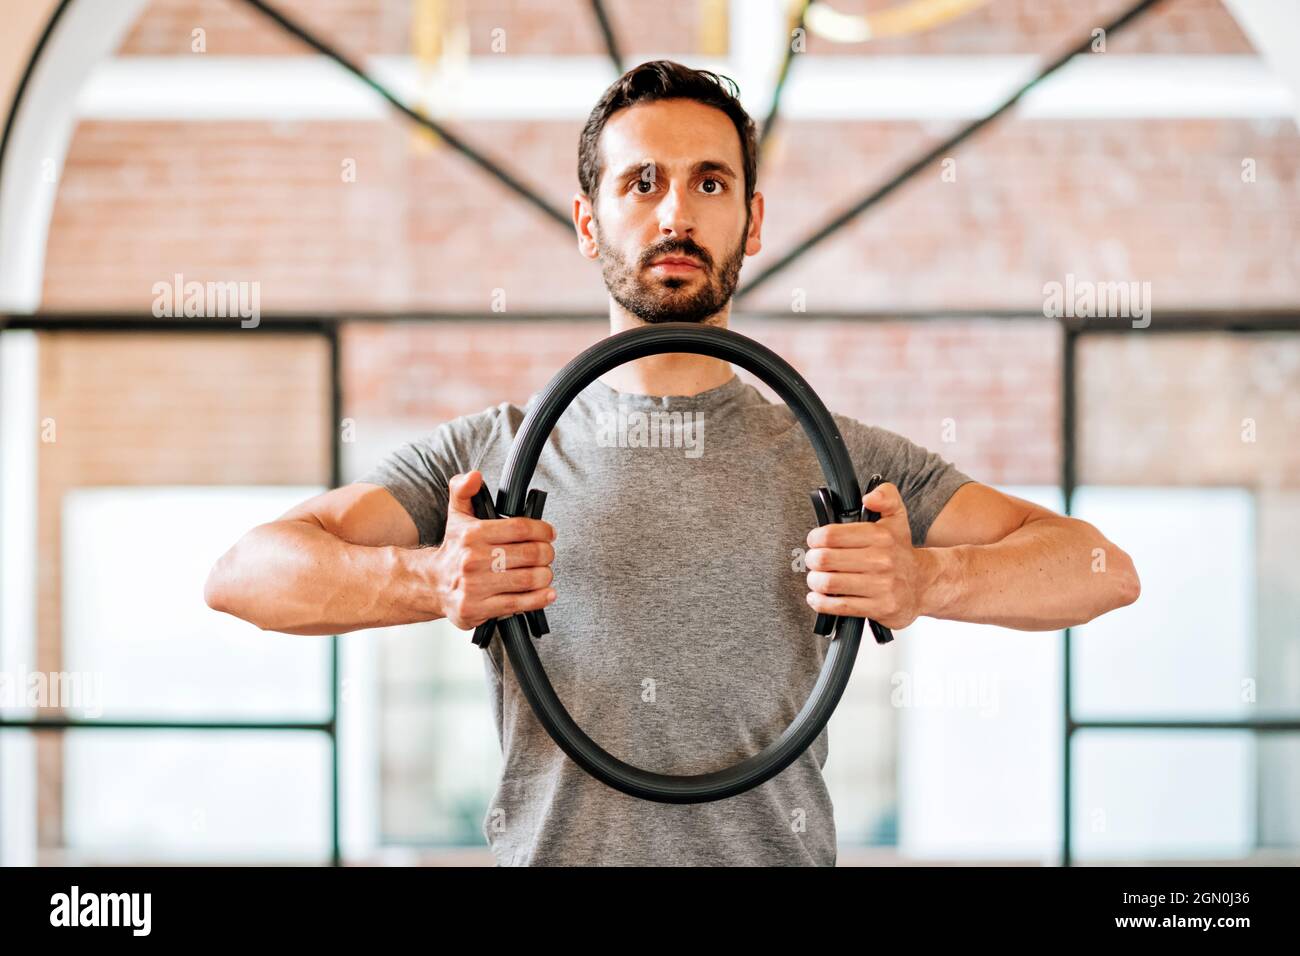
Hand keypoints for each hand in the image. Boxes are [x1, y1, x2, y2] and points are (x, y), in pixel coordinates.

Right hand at [431, 470, 556, 629]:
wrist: (431, 585)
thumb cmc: (453, 551)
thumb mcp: (456, 515)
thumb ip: (464, 490)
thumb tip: (474, 476)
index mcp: (472, 535)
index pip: (520, 528)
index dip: (542, 530)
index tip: (549, 533)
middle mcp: (473, 560)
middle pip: (529, 554)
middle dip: (546, 553)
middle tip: (548, 554)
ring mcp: (476, 587)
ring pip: (528, 579)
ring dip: (545, 575)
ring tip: (545, 572)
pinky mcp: (478, 609)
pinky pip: (519, 604)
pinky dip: (539, 599)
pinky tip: (546, 593)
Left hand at [804, 481, 929, 630]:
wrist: (925, 584)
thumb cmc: (901, 551)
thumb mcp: (897, 516)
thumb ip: (885, 496)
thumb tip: (869, 498)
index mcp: (880, 536)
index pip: (830, 535)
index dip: (815, 538)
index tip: (815, 542)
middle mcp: (881, 560)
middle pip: (825, 560)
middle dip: (812, 561)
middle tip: (814, 561)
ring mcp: (881, 586)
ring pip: (828, 583)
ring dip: (814, 581)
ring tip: (817, 578)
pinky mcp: (880, 607)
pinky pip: (839, 606)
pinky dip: (821, 603)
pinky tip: (818, 597)